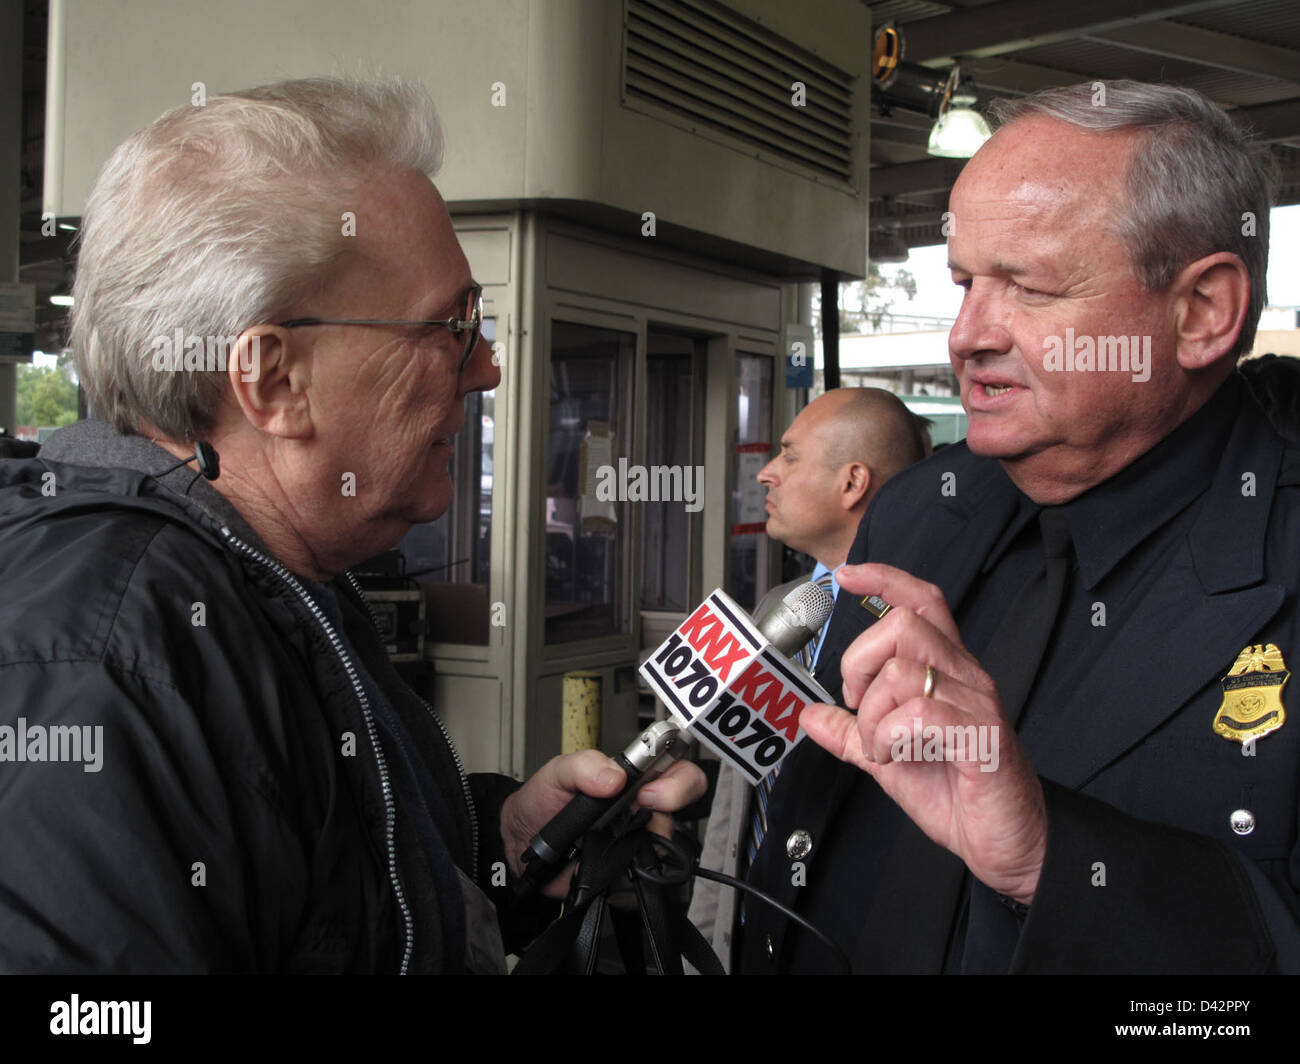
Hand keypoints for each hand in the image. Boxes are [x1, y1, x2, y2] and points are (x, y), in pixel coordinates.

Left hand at [499, 749, 705, 898]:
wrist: (520, 842)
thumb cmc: (542, 801)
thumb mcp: (558, 772)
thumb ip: (584, 765)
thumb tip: (615, 775)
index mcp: (633, 779)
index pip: (677, 772)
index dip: (678, 781)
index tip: (651, 792)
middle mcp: (642, 810)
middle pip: (679, 815)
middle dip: (664, 819)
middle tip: (634, 819)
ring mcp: (637, 844)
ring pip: (661, 854)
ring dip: (635, 853)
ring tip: (599, 848)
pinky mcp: (626, 876)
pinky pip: (640, 884)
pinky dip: (622, 883)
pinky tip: (599, 871)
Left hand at [799, 563, 1046, 904]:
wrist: (1006, 842)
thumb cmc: (958, 794)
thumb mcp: (890, 757)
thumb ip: (852, 733)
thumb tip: (810, 716)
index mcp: (947, 671)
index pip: (924, 602)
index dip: (885, 579)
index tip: (848, 576)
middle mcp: (966, 676)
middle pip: (903, 625)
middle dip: (860, 662)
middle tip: (861, 707)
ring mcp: (977, 704)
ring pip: (902, 671)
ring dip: (874, 714)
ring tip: (883, 745)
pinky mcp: (982, 737)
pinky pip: (920, 714)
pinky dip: (890, 737)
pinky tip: (896, 757)